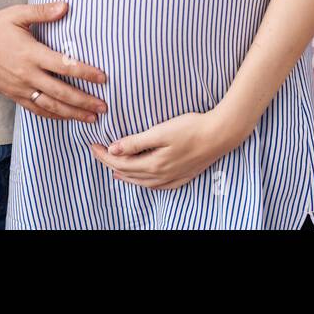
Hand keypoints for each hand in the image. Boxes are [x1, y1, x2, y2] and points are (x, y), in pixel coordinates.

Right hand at [0, 2, 109, 122]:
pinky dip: (52, 116)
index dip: (86, 73)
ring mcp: (20, 88)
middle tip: (104, 107)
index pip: (65, 66)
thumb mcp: (18, 14)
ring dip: (72, 113)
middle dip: (85, 101)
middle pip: (62, 92)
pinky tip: (64, 118)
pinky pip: (36, 109)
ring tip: (91, 118)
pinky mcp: (13, 95)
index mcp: (32, 53)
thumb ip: (43, 12)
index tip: (103, 79)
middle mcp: (28, 74)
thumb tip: (66, 6)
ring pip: (51, 106)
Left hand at [88, 111, 236, 189]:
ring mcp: (173, 177)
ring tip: (115, 169)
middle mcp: (161, 175)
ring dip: (126, 175)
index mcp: (153, 164)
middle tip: (99, 153)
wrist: (220, 134)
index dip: (104, 155)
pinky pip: (159, 186)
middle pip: (129, 173)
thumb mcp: (160, 131)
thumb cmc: (191, 128)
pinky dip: (146, 183)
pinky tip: (145, 180)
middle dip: (110, 164)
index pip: (120, 162)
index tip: (93, 145)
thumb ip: (136, 142)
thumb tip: (113, 149)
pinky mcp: (183, 176)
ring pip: (142, 182)